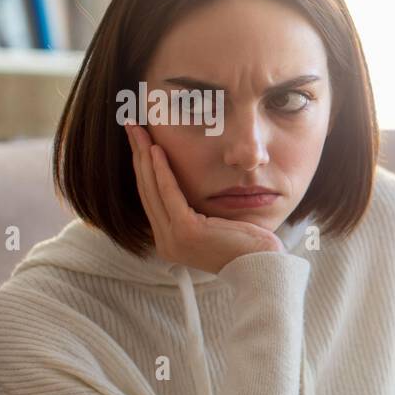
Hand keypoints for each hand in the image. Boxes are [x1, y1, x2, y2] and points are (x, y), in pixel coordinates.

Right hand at [125, 120, 285, 274]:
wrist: (263, 266)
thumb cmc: (248, 245)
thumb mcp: (216, 224)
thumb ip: (197, 211)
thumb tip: (190, 186)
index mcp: (170, 239)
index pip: (151, 197)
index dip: (143, 167)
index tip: (139, 141)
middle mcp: (166, 241)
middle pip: (146, 189)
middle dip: (138, 155)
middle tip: (131, 127)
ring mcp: (173, 238)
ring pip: (152, 189)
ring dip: (144, 156)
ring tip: (138, 131)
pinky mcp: (185, 231)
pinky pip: (169, 193)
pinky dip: (162, 170)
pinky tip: (157, 150)